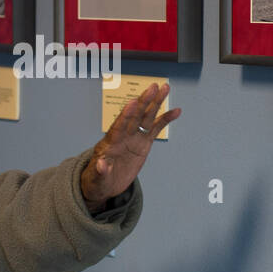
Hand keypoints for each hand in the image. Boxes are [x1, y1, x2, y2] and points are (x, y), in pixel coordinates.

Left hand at [80, 83, 179, 212]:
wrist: (104, 184)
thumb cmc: (97, 181)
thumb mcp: (96, 180)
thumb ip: (99, 171)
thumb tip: (101, 164)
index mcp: (109, 143)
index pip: (118, 126)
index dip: (126, 115)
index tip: (133, 103)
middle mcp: (122, 136)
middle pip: (134, 116)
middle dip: (144, 101)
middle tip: (153, 87)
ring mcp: (133, 138)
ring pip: (146, 117)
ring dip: (155, 102)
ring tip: (165, 88)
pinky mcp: (143, 143)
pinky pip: (155, 129)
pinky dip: (165, 119)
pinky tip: (175, 111)